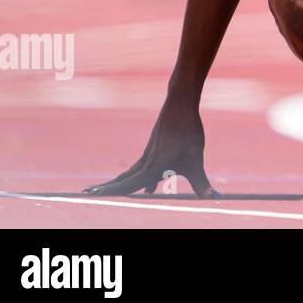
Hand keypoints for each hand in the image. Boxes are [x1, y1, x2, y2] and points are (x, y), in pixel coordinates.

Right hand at [82, 99, 219, 197]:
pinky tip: (149, 187)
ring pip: (131, 174)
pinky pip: (142, 168)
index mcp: (152, 168)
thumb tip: (216, 197)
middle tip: (86, 194)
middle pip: (123, 180)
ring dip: (119, 184)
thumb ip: (202, 183)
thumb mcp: (197, 160)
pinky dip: (137, 179)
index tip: (93, 196)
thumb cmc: (188, 133)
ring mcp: (149, 154)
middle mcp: (146, 162)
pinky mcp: (155, 149)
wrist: (181, 105)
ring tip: (106, 192)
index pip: (128, 185)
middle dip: (107, 189)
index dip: (112, 192)